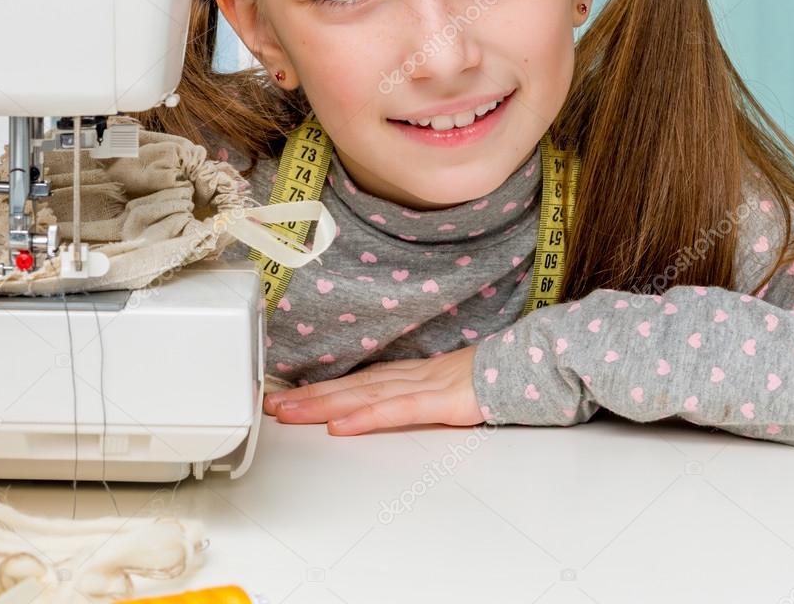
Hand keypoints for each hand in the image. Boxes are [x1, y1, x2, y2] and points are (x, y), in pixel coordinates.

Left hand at [262, 345, 482, 434]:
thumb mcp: (440, 389)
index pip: (354, 382)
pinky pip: (398, 411)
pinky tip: (343, 426)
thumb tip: (381, 406)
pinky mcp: (440, 402)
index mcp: (407, 375)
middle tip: (271, 406)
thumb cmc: (486, 381)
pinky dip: (367, 417)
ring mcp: (422, 387)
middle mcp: (407, 377)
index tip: (285, 396)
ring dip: (324, 405)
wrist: (522, 368)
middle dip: (308, 397)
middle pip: (349, 387)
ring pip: (363, 396)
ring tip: (290, 413)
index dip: (318, 389)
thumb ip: (411, 396)